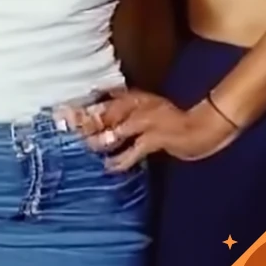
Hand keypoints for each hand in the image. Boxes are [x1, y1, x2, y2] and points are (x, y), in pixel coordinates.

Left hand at [68, 89, 238, 170]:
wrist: (202, 127)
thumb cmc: (174, 119)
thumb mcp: (147, 105)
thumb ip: (125, 103)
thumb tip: (103, 99)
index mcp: (133, 98)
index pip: (102, 102)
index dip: (82, 109)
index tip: (63, 115)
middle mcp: (137, 106)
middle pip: (104, 115)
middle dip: (85, 124)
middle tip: (68, 132)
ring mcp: (146, 121)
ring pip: (115, 131)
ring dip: (100, 140)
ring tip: (85, 148)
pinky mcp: (156, 138)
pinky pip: (133, 150)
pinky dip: (121, 159)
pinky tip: (110, 166)